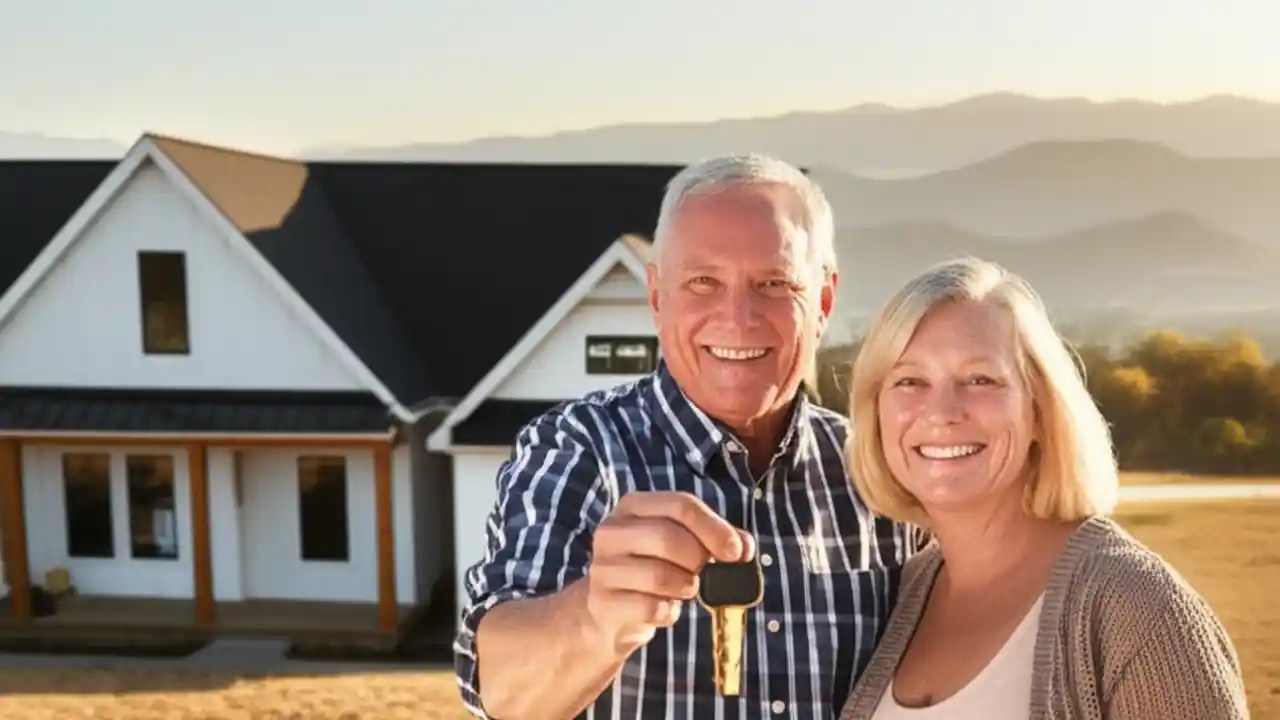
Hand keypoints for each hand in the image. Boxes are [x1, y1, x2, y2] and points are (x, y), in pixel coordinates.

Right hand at [582, 491, 753, 650]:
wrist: (608, 611)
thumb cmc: (653, 569)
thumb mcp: (682, 545)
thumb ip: (716, 539)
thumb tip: (743, 548)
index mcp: (633, 506)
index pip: (680, 504)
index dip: (714, 528)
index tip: (735, 553)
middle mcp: (611, 531)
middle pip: (668, 536)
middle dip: (698, 559)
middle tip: (703, 573)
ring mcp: (602, 567)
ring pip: (659, 574)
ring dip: (685, 586)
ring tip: (684, 589)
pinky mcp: (603, 602)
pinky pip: (650, 608)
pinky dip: (668, 613)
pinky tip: (666, 609)